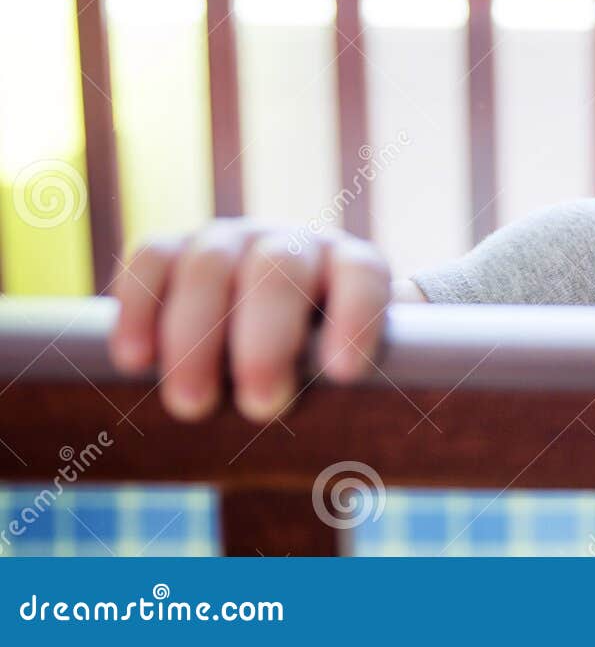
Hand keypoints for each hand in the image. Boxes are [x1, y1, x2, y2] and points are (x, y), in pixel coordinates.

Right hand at [108, 219, 396, 422]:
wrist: (266, 318)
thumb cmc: (314, 361)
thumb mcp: (341, 369)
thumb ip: (349, 393)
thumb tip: (352, 452)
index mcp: (349, 266)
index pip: (361, 278)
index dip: (356, 319)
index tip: (344, 374)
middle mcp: (291, 243)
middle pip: (278, 271)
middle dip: (266, 341)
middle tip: (261, 408)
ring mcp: (229, 239)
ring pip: (207, 267)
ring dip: (194, 337)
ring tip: (192, 406)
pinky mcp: (171, 249)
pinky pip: (150, 260)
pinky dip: (139, 308)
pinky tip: (136, 361)